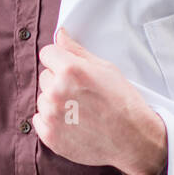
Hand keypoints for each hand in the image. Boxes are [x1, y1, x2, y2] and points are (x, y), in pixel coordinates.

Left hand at [32, 27, 167, 174]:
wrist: (134, 139)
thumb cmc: (124, 102)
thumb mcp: (105, 69)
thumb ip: (77, 51)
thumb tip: (60, 35)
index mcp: (70, 70)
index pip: (47, 53)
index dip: (60, 60)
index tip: (70, 69)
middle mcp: (57, 91)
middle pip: (44, 76)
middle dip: (58, 81)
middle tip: (81, 92)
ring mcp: (51, 115)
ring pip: (43, 98)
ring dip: (55, 102)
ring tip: (79, 109)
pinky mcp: (49, 135)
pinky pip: (39, 119)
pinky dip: (52, 121)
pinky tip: (72, 123)